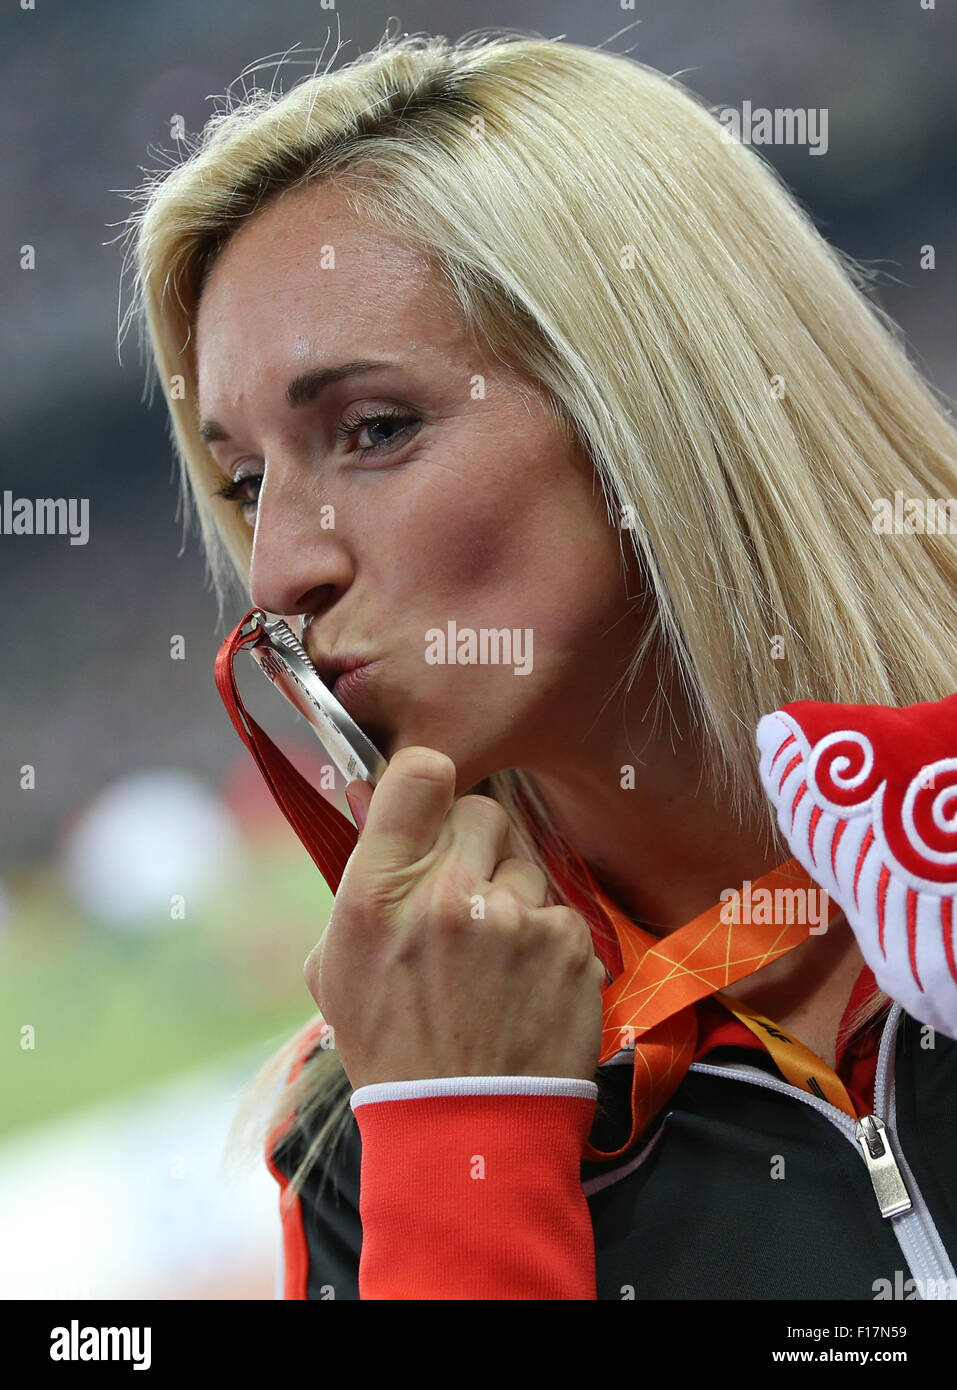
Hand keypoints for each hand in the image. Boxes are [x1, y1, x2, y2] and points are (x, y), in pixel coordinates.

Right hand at [303, 746, 605, 1089]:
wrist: (465, 1132)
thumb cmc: (392, 1047)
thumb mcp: (339, 965)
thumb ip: (359, 881)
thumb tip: (374, 804)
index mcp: (379, 895)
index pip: (419, 774)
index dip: (426, 781)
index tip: (429, 803)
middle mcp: (448, 896)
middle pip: (482, 810)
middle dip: (474, 845)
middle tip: (462, 896)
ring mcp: (517, 922)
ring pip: (526, 864)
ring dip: (512, 898)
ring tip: (492, 961)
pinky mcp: (571, 949)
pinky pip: (560, 914)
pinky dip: (548, 943)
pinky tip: (524, 987)